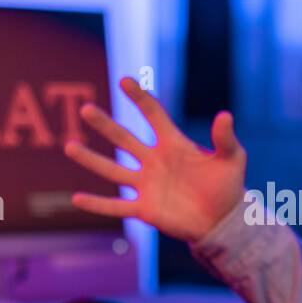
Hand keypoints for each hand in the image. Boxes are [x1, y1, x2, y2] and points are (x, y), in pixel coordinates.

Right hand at [65, 76, 245, 243]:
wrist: (223, 221)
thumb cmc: (228, 187)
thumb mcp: (232, 159)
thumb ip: (225, 139)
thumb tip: (225, 115)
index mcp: (173, 145)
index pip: (153, 115)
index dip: (140, 99)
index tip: (124, 81)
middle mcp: (154, 161)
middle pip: (124, 139)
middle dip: (106, 125)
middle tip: (86, 109)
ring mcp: (147, 185)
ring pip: (113, 171)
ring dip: (91, 160)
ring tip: (69, 145)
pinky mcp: (144, 209)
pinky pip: (116, 207)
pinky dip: (97, 204)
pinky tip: (76, 199)